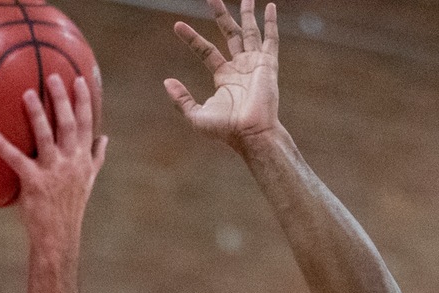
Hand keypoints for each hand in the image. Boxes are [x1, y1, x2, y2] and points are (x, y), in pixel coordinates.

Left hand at [0, 74, 106, 245]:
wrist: (59, 236)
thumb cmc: (71, 208)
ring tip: (26, 94)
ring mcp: (54, 171)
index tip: (80, 78)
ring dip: (37, 114)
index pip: (87, 124)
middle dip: (63, 99)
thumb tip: (105, 137)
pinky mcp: (34, 182)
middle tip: (53, 76)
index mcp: (83, 160)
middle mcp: (72, 162)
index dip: (84, 101)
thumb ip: (96, 157)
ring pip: (47, 136)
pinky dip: (1, 144)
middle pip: (69, 124)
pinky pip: (15, 159)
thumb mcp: (89, 181)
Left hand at [164, 0, 282, 147]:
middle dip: (221, 16)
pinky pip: (271, 39)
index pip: (205, 50)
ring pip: (250, 32)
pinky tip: (270, 7)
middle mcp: (240, 67)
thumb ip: (181, 99)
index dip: (191, 38)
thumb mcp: (197, 116)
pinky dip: (271, 23)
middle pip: (229, 34)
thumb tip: (167, 82)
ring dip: (247, 13)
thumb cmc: (226, 130)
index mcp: (224, 77)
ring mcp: (255, 64)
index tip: (177, 25)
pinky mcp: (268, 64)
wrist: (251, 133)